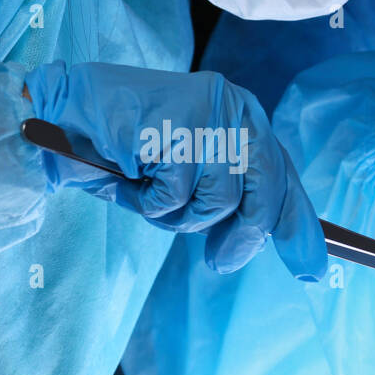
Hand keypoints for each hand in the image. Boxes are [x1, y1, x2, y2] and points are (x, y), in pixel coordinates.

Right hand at [24, 61, 326, 279]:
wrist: (62, 105)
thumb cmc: (126, 142)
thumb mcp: (189, 171)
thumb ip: (226, 195)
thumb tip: (255, 242)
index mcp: (244, 117)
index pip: (283, 177)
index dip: (298, 227)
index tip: (312, 269)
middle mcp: (237, 110)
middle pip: (266, 195)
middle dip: (244, 238)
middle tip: (220, 264)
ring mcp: (211, 115)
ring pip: (218, 203)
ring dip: (177, 214)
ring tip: (145, 190)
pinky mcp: (179, 126)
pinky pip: (176, 196)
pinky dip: (148, 200)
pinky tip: (127, 174)